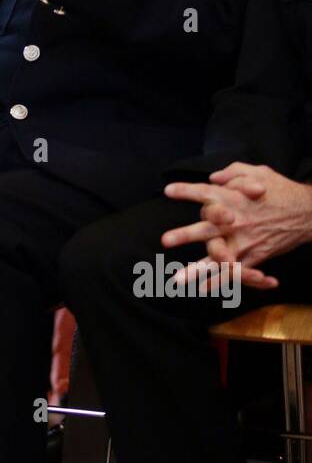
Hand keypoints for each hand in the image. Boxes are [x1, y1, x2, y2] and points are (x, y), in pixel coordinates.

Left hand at [162, 163, 311, 291]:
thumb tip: (213, 177)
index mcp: (234, 198)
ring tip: (178, 279)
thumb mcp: (259, 172)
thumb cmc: (280, 190)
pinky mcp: (255, 256)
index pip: (206, 192)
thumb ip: (234, 173)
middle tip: (165, 240)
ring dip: (197, 269)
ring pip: (217, 257)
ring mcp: (245, 241)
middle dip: (185, 234)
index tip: (168, 191)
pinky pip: (235, 273)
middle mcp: (236, 221)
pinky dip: (221, 283)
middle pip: (207, 227)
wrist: (308, 214)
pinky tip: (204, 290)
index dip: (187, 191)